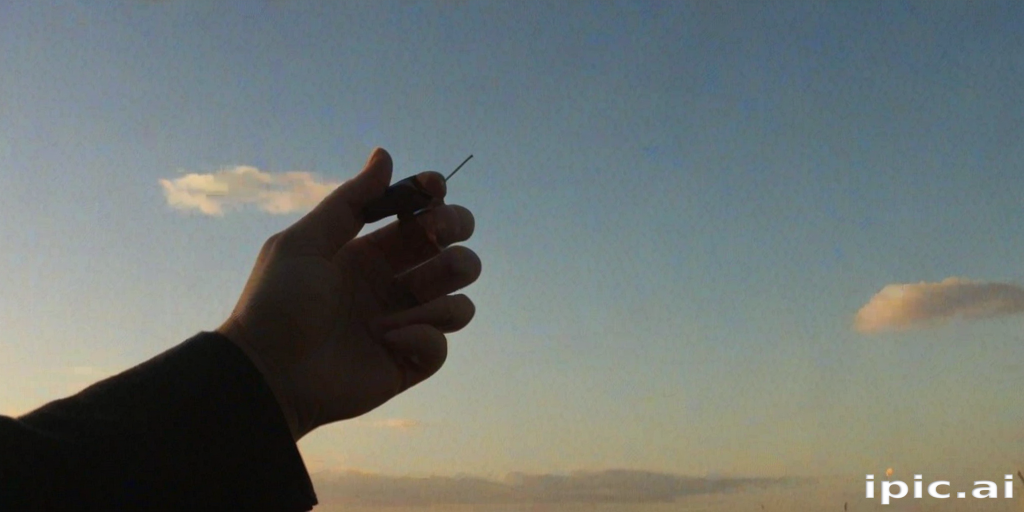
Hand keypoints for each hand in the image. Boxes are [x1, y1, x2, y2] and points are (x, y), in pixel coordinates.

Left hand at [216, 148, 479, 440]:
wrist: (267, 374)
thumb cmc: (277, 303)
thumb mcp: (304, 242)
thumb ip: (349, 201)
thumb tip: (385, 155)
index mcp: (368, 254)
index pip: (418, 219)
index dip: (435, 199)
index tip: (435, 189)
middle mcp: (391, 286)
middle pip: (451, 250)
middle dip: (455, 233)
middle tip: (438, 236)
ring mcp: (403, 324)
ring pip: (460, 298)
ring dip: (445, 288)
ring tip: (411, 298)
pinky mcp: (408, 362)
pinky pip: (441, 344)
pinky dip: (423, 336)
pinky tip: (388, 339)